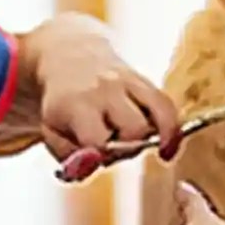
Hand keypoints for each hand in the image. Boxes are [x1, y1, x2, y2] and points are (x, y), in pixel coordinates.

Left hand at [22, 12, 181, 163]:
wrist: (69, 57)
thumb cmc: (62, 103)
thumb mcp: (51, 132)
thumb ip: (68, 157)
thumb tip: (89, 168)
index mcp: (77, 104)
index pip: (96, 140)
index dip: (100, 158)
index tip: (97, 161)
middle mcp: (105, 89)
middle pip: (135, 129)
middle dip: (129, 148)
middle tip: (117, 149)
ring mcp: (128, 82)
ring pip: (160, 114)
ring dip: (157, 138)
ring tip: (155, 150)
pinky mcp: (146, 80)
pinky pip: (168, 106)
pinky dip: (172, 128)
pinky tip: (167, 147)